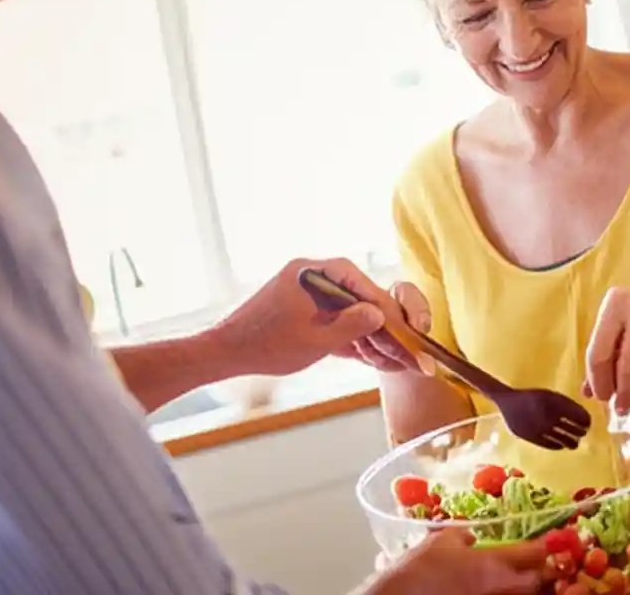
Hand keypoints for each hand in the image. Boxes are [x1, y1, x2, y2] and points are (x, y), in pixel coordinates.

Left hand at [214, 258, 421, 375]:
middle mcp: (310, 276)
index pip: (359, 282)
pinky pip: (333, 319)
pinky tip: (372, 356)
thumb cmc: (266, 346)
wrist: (225, 354)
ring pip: (347, 311)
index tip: (404, 325)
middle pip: (356, 296)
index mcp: (311, 272)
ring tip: (393, 358)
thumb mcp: (317, 339)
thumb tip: (379, 315)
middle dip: (381, 325)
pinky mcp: (300, 311)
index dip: (386, 306)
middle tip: (404, 345)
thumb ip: (352, 325)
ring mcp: (305, 293)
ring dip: (368, 335)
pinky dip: (350, 337)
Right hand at [365, 529, 545, 594]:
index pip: (532, 553)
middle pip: (538, 582)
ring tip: (529, 578)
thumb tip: (472, 536)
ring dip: (530, 586)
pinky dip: (510, 592)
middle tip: (545, 562)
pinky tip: (502, 588)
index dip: (547, 545)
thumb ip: (461, 536)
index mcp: (492, 564)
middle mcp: (501, 588)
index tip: (554, 539)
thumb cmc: (418, 570)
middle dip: (545, 571)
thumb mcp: (439, 543)